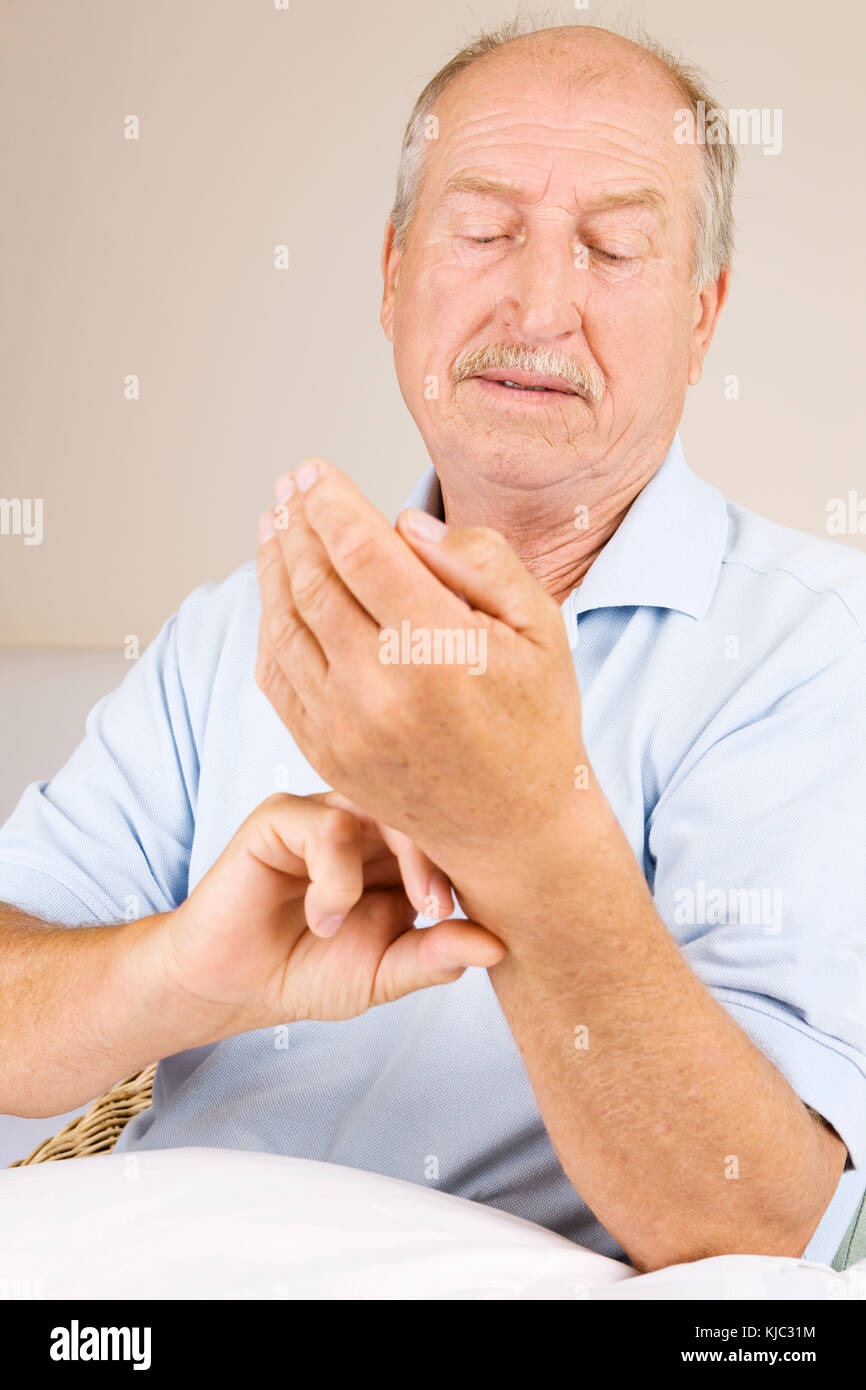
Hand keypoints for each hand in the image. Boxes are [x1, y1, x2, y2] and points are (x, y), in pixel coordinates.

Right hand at [158, 792, 503, 1035]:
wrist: (229, 988)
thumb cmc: (303, 972)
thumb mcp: (384, 973)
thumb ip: (436, 956)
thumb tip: (499, 946)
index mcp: (397, 853)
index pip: (454, 832)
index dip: (475, 863)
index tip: (488, 911)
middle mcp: (365, 823)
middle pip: (429, 807)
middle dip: (446, 856)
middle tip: (439, 909)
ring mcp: (323, 815)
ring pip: (386, 805)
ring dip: (402, 860)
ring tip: (386, 918)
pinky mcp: (279, 817)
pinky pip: (329, 825)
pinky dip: (336, 879)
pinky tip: (322, 919)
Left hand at [255, 458, 589, 893]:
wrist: (518, 829)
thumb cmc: (537, 719)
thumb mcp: (542, 627)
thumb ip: (480, 562)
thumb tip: (403, 525)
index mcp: (437, 649)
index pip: (359, 551)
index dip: (329, 501)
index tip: (314, 469)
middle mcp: (379, 689)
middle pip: (312, 582)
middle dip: (294, 524)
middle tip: (288, 486)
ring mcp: (344, 727)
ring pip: (284, 627)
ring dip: (272, 569)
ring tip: (274, 529)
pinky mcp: (325, 754)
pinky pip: (278, 677)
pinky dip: (270, 627)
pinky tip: (277, 597)